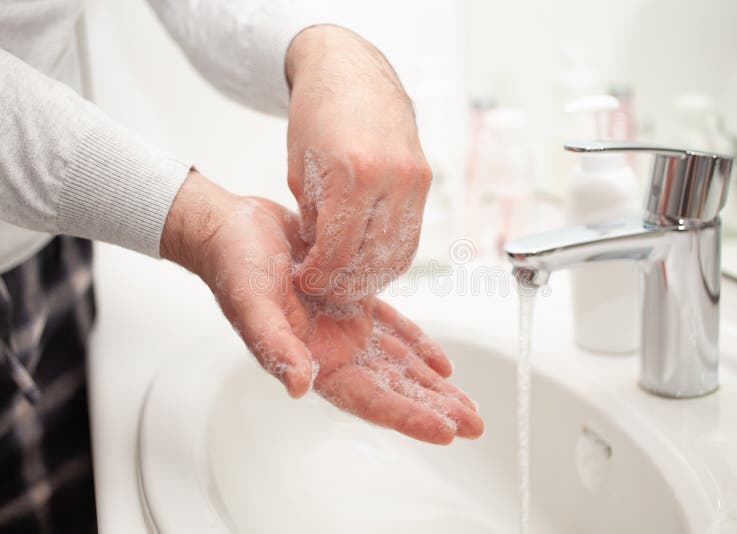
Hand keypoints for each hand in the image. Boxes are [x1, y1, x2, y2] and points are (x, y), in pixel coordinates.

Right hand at [161, 172, 482, 443]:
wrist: (231, 229)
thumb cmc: (233, 267)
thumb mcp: (252, 305)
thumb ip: (275, 347)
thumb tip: (297, 386)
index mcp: (312, 359)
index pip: (370, 397)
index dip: (408, 416)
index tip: (446, 431)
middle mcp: (333, 349)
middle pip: (394, 387)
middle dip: (434, 407)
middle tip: (474, 424)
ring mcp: (345, 327)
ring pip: (400, 362)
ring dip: (433, 383)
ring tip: (466, 403)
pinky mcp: (353, 300)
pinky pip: (394, 328)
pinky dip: (419, 344)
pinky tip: (442, 362)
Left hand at [285, 25, 431, 300]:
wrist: (352, 72)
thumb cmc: (317, 115)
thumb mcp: (300, 170)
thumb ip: (315, 219)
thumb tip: (325, 260)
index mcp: (352, 174)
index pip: (338, 249)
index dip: (320, 275)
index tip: (307, 282)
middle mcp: (390, 178)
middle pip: (372, 257)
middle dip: (345, 282)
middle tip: (327, 292)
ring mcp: (413, 179)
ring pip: (399, 251)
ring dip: (374, 276)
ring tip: (349, 285)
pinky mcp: (424, 179)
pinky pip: (412, 233)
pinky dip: (394, 257)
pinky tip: (373, 266)